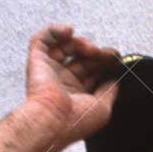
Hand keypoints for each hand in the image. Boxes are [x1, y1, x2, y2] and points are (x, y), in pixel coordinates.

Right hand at [23, 22, 123, 142]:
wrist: (53, 120)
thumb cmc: (76, 121)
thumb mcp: (103, 108)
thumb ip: (110, 91)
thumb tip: (114, 79)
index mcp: (77, 95)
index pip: (92, 71)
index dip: (104, 62)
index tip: (116, 58)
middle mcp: (62, 82)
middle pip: (81, 57)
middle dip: (96, 52)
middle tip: (106, 53)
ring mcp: (50, 71)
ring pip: (65, 46)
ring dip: (80, 42)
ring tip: (89, 49)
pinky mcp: (37, 61)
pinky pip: (43, 39)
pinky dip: (55, 30)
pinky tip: (68, 31)